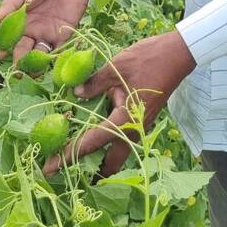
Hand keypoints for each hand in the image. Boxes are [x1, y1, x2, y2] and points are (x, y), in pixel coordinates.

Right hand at [0, 0, 90, 63]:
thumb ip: (11, 4)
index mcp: (15, 18)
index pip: (0, 37)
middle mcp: (28, 30)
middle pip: (17, 51)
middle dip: (14, 60)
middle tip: (15, 63)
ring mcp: (45, 34)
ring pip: (35, 57)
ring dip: (31, 66)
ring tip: (30, 70)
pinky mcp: (63, 35)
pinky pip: (56, 52)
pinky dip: (52, 61)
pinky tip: (49, 63)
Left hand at [44, 30, 195, 177]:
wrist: (177, 55)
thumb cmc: (148, 59)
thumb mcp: (116, 67)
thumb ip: (93, 83)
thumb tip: (74, 93)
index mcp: (125, 119)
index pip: (92, 142)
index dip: (68, 154)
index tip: (49, 167)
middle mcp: (134, 129)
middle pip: (111, 163)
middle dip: (91, 171)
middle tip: (68, 169)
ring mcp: (140, 126)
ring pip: (120, 153)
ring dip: (102, 159)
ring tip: (79, 157)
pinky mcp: (142, 119)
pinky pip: (124, 139)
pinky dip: (109, 142)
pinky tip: (96, 132)